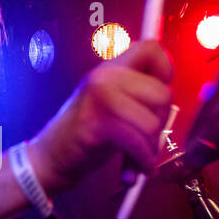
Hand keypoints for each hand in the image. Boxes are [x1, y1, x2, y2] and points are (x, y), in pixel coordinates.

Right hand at [26, 41, 173, 194]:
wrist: (50, 157)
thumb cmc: (87, 133)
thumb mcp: (111, 103)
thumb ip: (136, 93)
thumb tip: (168, 90)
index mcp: (110, 68)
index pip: (151, 48)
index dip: (164, 71)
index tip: (155, 96)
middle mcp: (104, 77)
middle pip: (162, 93)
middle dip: (161, 123)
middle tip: (147, 137)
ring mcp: (98, 98)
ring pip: (152, 122)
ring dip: (150, 148)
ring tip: (139, 157)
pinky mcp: (95, 124)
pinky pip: (136, 142)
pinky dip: (141, 161)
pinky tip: (134, 170)